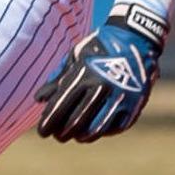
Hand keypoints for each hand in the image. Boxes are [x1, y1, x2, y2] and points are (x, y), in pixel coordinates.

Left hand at [33, 5, 164, 142]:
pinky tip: (95, 130)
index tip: (42, 132)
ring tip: (75, 136)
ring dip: (82, 136)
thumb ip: (57, 78)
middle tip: (57, 136)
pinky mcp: (135, 104)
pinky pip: (116, 127)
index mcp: (83, 74)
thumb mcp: (74, 56)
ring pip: (96, 129)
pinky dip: (104, 132)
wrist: (136, 38)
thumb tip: (38, 99)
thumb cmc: (98, 48)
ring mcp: (120, 97)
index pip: (60, 107)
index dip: (48, 123)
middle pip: (76, 122)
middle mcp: (101, 87)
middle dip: (62, 133)